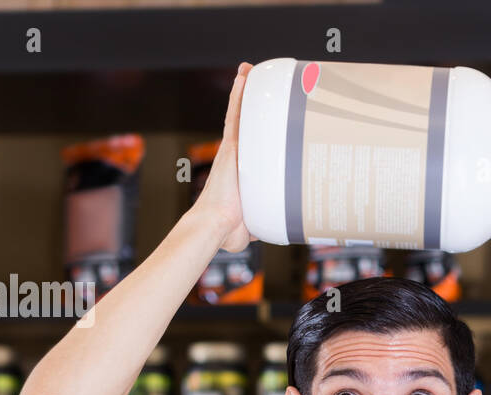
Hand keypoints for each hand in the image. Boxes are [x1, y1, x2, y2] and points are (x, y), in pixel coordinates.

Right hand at [195, 62, 253, 252]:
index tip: (268, 117)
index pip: (255, 146)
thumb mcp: (253, 223)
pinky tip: (244, 74)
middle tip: (265, 83)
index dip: (261, 131)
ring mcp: (234, 150)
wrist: (216, 226)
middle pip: (248, 125)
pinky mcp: (231, 146)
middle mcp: (238, 157)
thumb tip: (274, 227)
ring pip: (242, 115)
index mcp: (245, 172)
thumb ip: (263, 219)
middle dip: (254, 105)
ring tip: (252, 70)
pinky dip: (239, 94)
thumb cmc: (229, 229)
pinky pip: (235, 115)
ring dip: (246, 92)